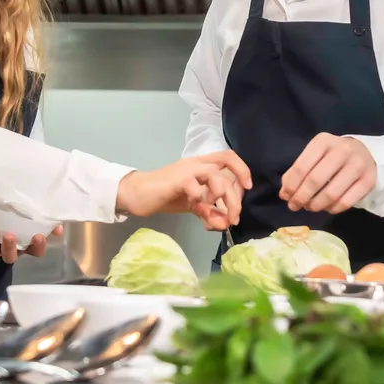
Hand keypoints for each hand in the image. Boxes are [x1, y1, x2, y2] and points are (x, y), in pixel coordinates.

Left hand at [0, 210, 62, 264]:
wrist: (9, 205)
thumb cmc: (28, 212)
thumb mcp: (41, 216)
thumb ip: (50, 221)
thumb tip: (58, 228)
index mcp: (29, 246)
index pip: (35, 252)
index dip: (37, 246)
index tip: (38, 235)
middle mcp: (13, 249)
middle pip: (10, 257)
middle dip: (9, 248)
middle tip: (9, 235)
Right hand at [116, 150, 251, 230]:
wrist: (137, 194)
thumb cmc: (165, 196)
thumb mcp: (193, 204)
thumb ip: (209, 212)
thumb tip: (225, 224)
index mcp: (202, 165)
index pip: (228, 158)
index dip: (242, 171)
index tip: (246, 190)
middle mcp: (196, 163)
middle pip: (226, 170)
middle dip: (235, 197)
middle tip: (234, 217)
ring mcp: (186, 170)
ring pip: (215, 176)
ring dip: (224, 198)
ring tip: (220, 216)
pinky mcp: (176, 180)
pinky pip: (196, 188)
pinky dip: (202, 201)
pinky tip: (198, 210)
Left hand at [281, 133, 376, 213]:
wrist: (364, 153)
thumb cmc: (332, 157)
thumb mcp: (314, 157)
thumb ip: (297, 172)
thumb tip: (285, 194)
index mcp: (323, 141)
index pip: (302, 167)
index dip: (291, 185)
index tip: (285, 197)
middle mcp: (342, 150)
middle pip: (315, 181)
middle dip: (301, 198)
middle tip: (295, 206)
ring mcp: (358, 165)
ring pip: (331, 194)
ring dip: (316, 205)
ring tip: (310, 207)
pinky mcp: (368, 181)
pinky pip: (345, 202)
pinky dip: (332, 209)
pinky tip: (327, 207)